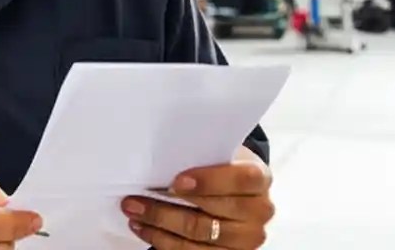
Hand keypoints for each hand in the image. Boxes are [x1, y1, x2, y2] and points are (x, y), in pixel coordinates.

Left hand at [120, 148, 274, 248]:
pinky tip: (145, 228)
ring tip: (134, 212)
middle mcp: (259, 211)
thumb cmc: (220, 165)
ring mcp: (246, 238)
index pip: (240, 180)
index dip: (208, 182)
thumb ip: (199, 156)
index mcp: (259, 178)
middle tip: (134, 199)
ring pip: (198, 236)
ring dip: (160, 225)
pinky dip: (164, 241)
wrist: (235, 188)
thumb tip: (160, 157)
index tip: (176, 181)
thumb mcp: (217, 153)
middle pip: (211, 215)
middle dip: (166, 207)